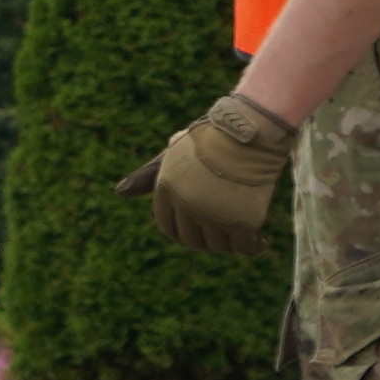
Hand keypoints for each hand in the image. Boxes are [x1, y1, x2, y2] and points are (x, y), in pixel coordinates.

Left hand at [121, 88, 298, 255]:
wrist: (252, 131)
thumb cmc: (212, 139)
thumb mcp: (174, 153)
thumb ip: (149, 176)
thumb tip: (120, 192)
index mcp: (166, 190)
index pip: (169, 228)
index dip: (185, 231)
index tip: (201, 227)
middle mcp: (186, 206)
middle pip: (194, 241)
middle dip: (208, 239)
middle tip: (225, 230)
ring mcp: (213, 215)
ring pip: (220, 246)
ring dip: (230, 243)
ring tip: (241, 230)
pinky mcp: (242, 222)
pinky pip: (246, 248)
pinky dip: (254, 247)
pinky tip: (259, 242)